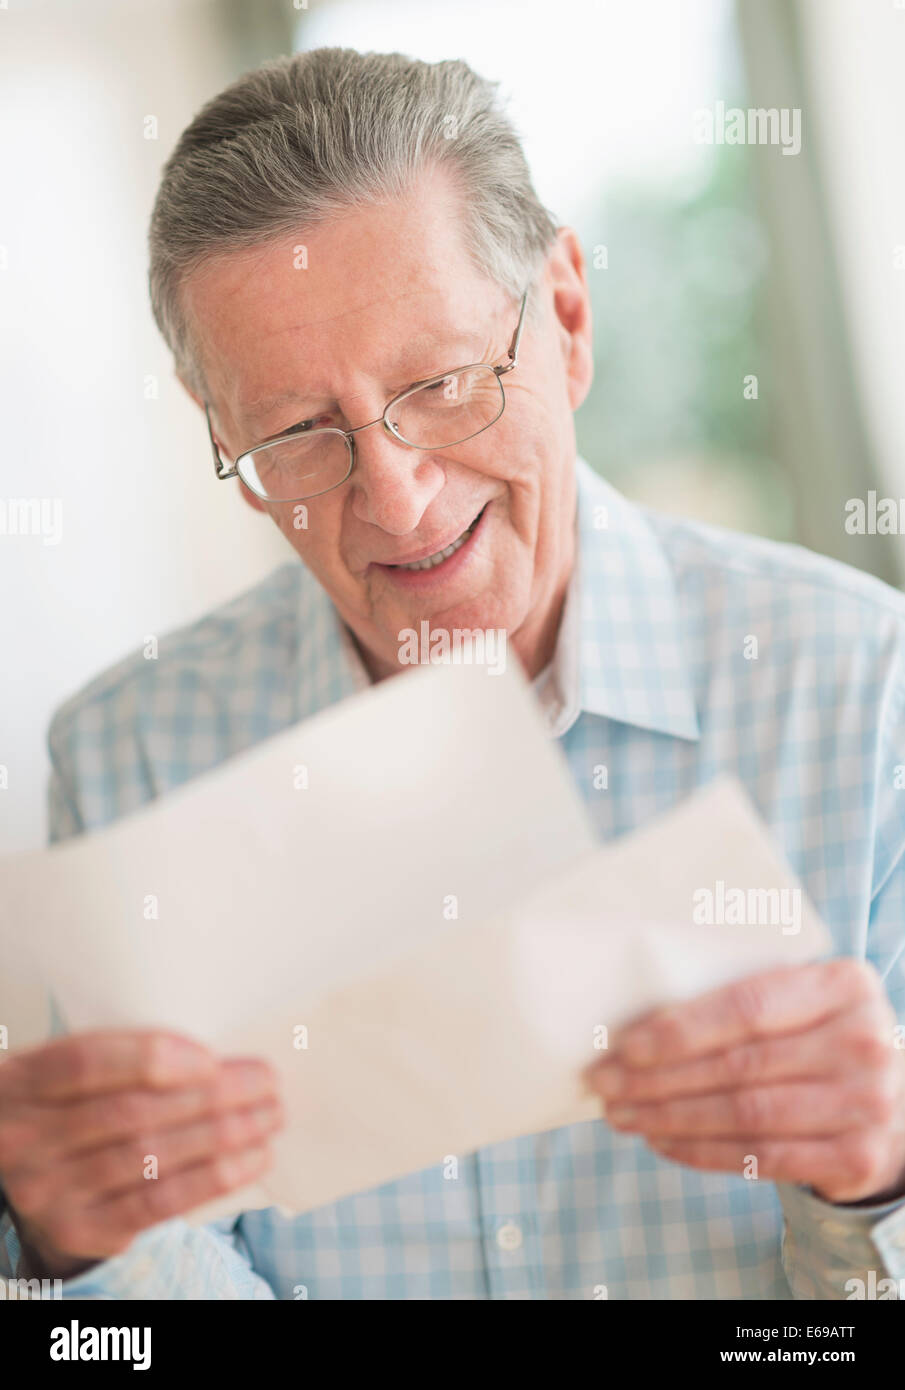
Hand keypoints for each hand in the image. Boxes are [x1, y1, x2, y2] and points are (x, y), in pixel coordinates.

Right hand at [0, 1030, 282, 1276]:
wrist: (26, 1173)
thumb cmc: (68, 1105)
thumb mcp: (69, 1073)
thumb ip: (124, 1060)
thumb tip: (220, 1060)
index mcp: (22, 1081)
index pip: (88, 1062)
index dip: (155, 1058)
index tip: (213, 1057)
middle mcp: (25, 1138)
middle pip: (131, 1112)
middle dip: (212, 1095)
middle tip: (267, 1082)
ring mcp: (48, 1190)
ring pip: (150, 1156)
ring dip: (223, 1135)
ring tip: (270, 1116)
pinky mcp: (79, 1229)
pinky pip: (157, 1202)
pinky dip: (213, 1178)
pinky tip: (252, 1158)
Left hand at [584, 959, 904, 1203]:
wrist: (893, 1096)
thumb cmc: (818, 1034)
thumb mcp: (800, 999)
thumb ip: (739, 994)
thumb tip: (636, 1013)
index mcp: (844, 984)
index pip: (748, 1006)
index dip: (681, 1028)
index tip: (625, 1043)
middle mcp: (865, 1042)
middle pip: (739, 1064)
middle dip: (658, 1077)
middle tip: (604, 1082)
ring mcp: (868, 1104)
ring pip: (746, 1114)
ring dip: (670, 1117)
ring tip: (621, 1114)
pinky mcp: (858, 1157)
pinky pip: (763, 1157)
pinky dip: (703, 1152)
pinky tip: (661, 1141)